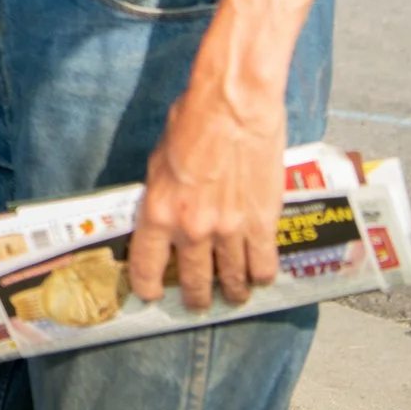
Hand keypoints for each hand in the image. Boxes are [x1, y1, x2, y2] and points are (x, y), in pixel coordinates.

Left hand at [127, 75, 287, 310]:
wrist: (234, 106)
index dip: (148, 287)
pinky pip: (263, 265)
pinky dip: (261, 276)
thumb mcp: (159, 160)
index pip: (147, 266)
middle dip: (195, 297)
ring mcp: (229, 231)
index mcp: (159, 212)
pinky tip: (259, 277)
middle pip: (194, 281)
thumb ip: (162, 195)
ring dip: (232, 292)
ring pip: (232, 279)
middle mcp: (192, 229)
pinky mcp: (262, 224)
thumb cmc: (192, 121)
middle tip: (197, 303)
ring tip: (233, 296)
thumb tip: (165, 215)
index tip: (151, 295)